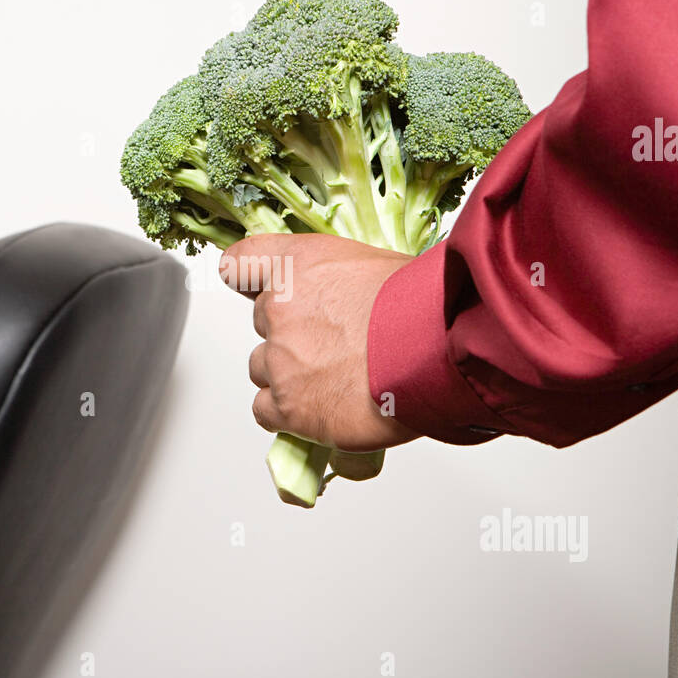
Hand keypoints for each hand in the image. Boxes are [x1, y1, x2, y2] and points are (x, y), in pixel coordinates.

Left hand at [218, 233, 421, 452]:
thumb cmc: (422, 305)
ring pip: (263, 368)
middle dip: (291, 332)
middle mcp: (279, 309)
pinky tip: (321, 406)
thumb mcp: (377, 265)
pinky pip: (265, 410)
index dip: (248, 280)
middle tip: (333, 343)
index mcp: (297, 264)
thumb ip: (340, 281)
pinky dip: (288, 413)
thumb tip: (344, 297)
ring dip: (289, 374)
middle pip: (263, 322)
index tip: (256, 288)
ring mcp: (280, 360)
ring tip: (334, 377)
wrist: (437, 350)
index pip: (240, 264)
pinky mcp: (289, 407)